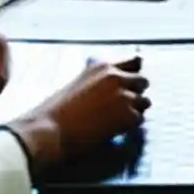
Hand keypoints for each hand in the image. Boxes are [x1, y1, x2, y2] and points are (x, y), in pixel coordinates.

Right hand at [6, 57, 150, 177]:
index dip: (133, 74)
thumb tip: (109, 86)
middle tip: (124, 106)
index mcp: (102, 67)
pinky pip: (139, 120)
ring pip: (145, 101)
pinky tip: (115, 131)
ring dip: (136, 110)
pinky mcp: (128, 116)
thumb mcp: (76, 84)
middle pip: (143, 81)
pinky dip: (130, 127)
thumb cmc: (54, 112)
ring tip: (118, 120)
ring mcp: (124, 96)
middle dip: (136, 93)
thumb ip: (96, 80)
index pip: (133, 62)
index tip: (132, 82)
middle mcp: (116, 77)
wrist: (49, 131)